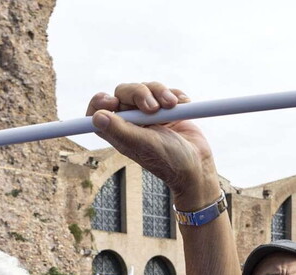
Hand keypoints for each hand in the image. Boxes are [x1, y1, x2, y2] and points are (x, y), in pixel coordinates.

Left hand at [87, 82, 218, 207]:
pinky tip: (184, 105)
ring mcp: (150, 114)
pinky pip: (166, 90)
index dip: (99, 102)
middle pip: (124, 93)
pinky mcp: (168, 109)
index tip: (111, 101)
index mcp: (119, 132)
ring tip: (173, 106)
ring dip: (161, 92)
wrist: (198, 165)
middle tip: (153, 107)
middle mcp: (132, 122)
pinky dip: (175, 94)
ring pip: (147, 87)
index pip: (98, 112)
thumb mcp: (144, 144)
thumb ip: (120, 130)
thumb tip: (97, 117)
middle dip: (139, 93)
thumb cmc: (169, 161)